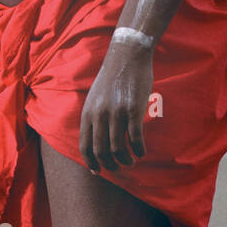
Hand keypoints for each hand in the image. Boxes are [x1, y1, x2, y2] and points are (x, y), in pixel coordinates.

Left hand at [78, 38, 152, 173]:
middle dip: (110, 165)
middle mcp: (99, 115)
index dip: (91, 162)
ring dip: (125, 160)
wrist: (127, 56)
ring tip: (131, 161)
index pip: (85, 146)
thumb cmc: (112, 78)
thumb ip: (93, 117)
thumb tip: (95, 139)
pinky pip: (135, 139)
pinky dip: (139, 150)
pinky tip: (142, 152)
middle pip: (101, 151)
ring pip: (118, 148)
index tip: (99, 170)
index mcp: (88, 113)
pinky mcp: (133, 110)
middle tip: (119, 167)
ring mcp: (116, 113)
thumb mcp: (95, 98)